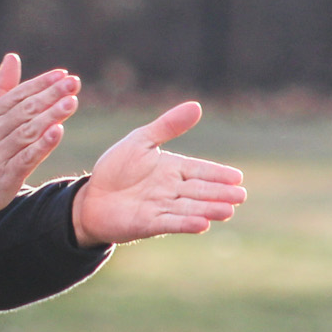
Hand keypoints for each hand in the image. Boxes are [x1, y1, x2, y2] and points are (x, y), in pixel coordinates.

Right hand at [0, 53, 79, 224]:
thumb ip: (1, 88)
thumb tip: (13, 57)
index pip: (19, 95)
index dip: (42, 83)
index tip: (63, 74)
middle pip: (26, 110)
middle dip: (51, 95)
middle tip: (74, 83)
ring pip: (28, 131)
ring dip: (51, 115)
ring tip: (71, 102)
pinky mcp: (6, 176)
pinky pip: (26, 158)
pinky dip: (42, 145)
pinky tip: (57, 132)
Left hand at [70, 102, 245, 246]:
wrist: (90, 197)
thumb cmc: (116, 169)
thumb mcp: (141, 141)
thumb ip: (168, 126)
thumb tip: (197, 106)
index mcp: (172, 169)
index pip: (200, 171)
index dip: (218, 174)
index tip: (238, 177)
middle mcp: (171, 190)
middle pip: (200, 191)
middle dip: (220, 194)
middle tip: (241, 196)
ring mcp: (161, 207)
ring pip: (189, 208)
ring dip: (208, 210)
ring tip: (228, 211)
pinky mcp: (148, 223)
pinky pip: (170, 223)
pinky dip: (186, 224)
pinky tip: (203, 224)